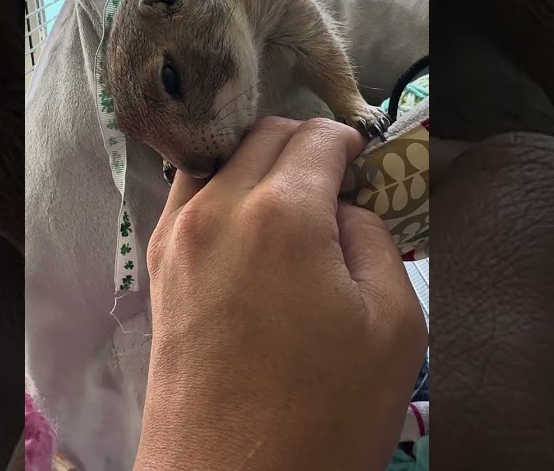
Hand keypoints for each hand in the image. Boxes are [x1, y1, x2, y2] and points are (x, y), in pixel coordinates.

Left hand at [134, 117, 427, 470]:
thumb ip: (375, 239)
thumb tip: (344, 209)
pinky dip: (222, 194)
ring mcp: (177, 238)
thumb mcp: (394, 325)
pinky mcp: (159, 271)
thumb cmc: (323, 417)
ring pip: (220, 159)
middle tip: (337, 189)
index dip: (351, 144)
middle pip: (263, 135)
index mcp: (280, 214)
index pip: (317, 135)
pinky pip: (190, 200)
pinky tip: (252, 237)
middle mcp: (217, 209)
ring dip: (258, 165)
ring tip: (294, 211)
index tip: (367, 168)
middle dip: (305, 147)